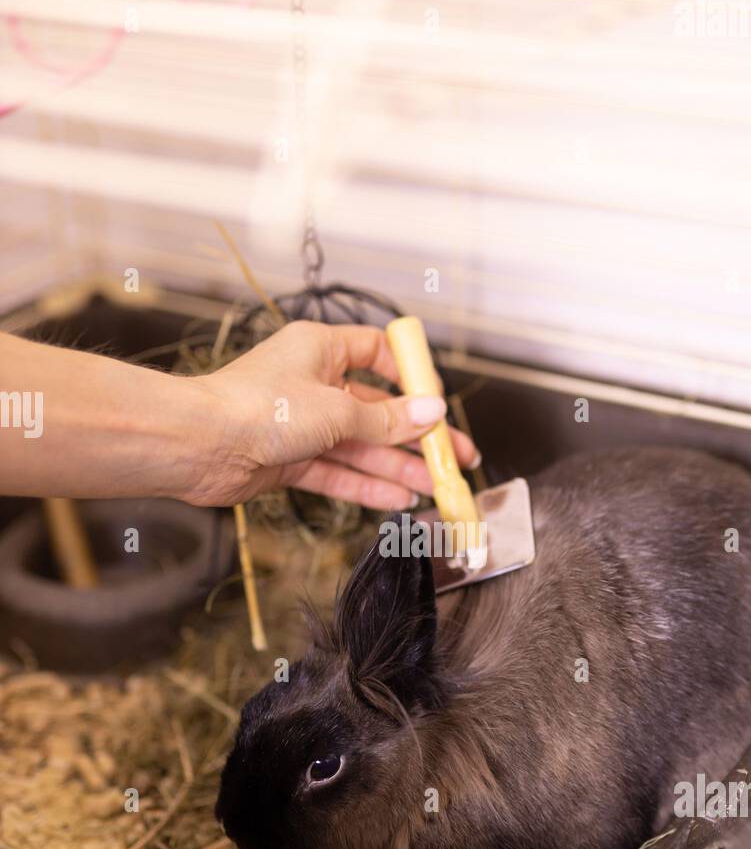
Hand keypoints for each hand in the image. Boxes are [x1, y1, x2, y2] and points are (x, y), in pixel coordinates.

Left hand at [190, 320, 478, 508]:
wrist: (199, 445)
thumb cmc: (254, 408)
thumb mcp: (335, 411)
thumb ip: (385, 420)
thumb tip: (429, 413)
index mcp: (320, 350)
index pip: (376, 354)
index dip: (410, 377)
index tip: (438, 401)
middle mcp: (312, 383)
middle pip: (376, 410)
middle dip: (415, 436)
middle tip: (454, 457)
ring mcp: (301, 423)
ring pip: (360, 446)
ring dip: (397, 466)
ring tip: (434, 486)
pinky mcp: (290, 459)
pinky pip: (338, 471)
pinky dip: (366, 485)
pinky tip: (397, 499)